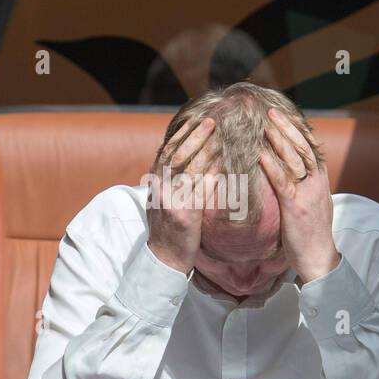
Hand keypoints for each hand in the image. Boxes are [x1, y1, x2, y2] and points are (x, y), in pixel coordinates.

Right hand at [146, 116, 215, 273]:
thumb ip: (169, 180)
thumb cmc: (168, 228)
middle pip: (178, 156)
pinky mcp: (186, 216)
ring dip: (206, 152)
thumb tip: (181, 158)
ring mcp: (172, 203)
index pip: (167, 152)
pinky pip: (201, 192)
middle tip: (211, 122)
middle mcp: (160, 190)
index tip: (195, 120)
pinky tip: (223, 166)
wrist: (164, 258)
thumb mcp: (161, 200)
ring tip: (221, 138)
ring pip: (190, 171)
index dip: (182, 135)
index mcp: (155, 183)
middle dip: (195, 137)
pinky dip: (211, 177)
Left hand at [259, 108, 339, 284]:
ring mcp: (307, 193)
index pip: (312, 149)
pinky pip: (283, 181)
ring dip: (280, 140)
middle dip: (288, 128)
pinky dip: (272, 165)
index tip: (287, 116)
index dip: (299, 131)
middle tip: (272, 112)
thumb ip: (304, 188)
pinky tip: (261, 154)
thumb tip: (292, 176)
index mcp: (320, 182)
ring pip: (295, 160)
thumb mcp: (312, 205)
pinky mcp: (296, 206)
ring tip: (266, 124)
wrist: (318, 258)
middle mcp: (316, 183)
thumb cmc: (310, 234)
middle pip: (304, 148)